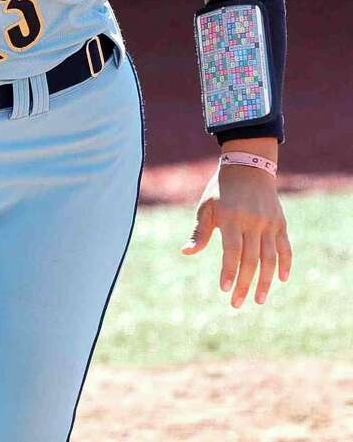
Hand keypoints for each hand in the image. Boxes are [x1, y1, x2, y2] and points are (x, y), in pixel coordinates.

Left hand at [180, 163, 291, 306]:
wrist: (248, 167)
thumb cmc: (220, 190)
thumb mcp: (206, 207)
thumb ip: (200, 232)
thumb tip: (186, 252)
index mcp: (231, 218)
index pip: (232, 252)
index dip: (229, 271)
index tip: (225, 290)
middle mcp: (252, 222)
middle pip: (251, 260)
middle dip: (244, 284)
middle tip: (238, 304)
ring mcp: (269, 224)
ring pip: (270, 258)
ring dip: (265, 281)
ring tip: (258, 299)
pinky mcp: (280, 224)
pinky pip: (285, 248)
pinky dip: (285, 264)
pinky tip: (281, 280)